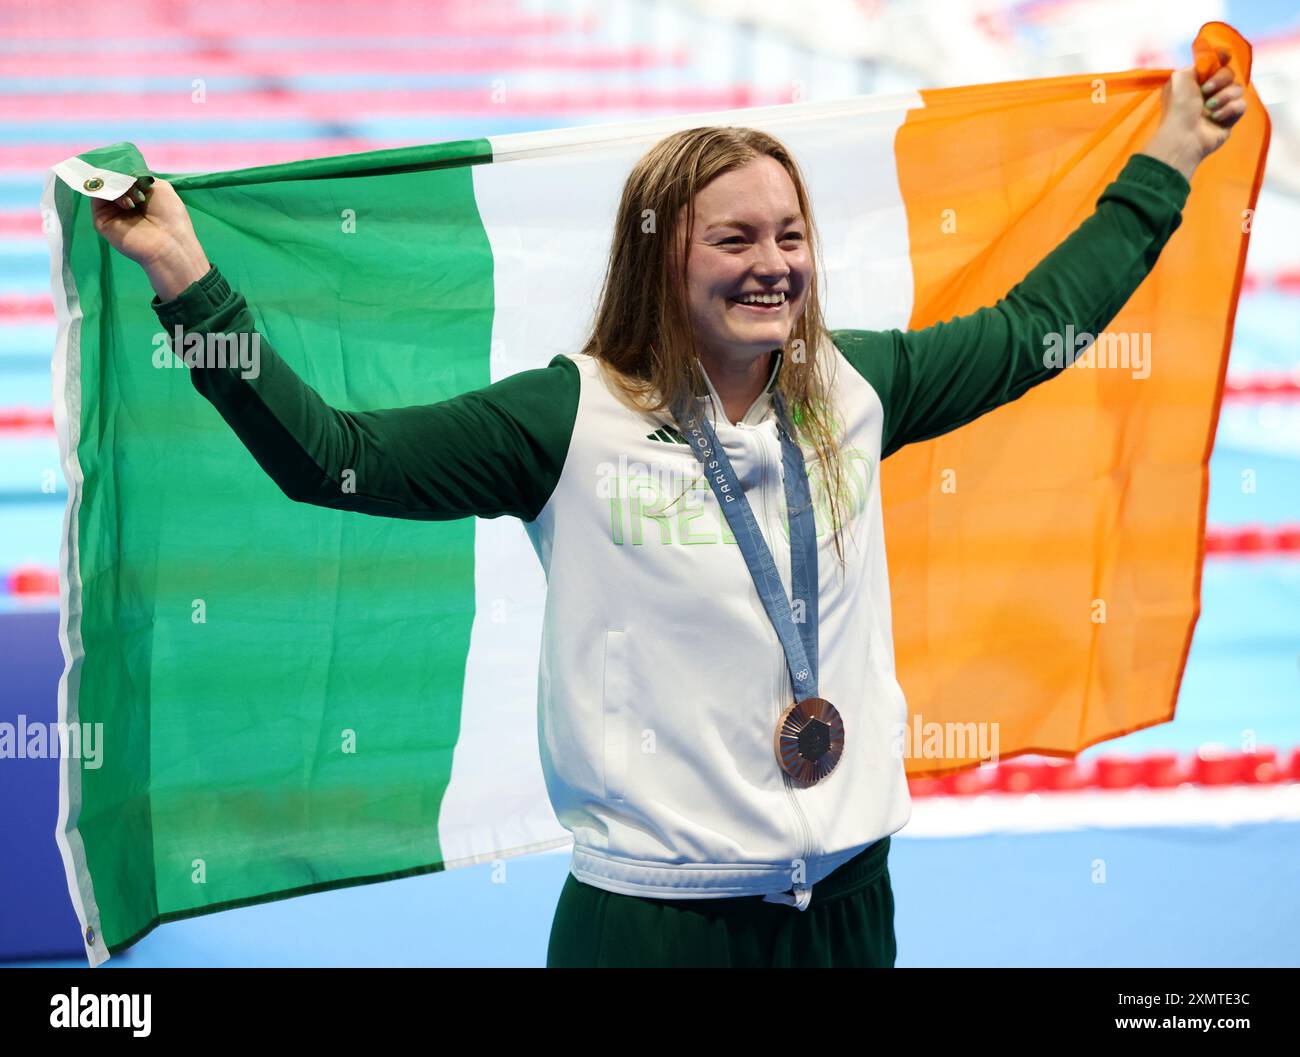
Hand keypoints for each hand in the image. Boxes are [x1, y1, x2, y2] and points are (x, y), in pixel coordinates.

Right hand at [90, 178, 210, 299]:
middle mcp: (120, 201)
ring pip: (102, 184)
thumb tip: (115, 169)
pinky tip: (127, 202)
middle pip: (109, 176)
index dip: (121, 166)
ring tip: (136, 198)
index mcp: (135, 194)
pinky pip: (96, 197)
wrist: (169, 243)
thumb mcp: (157, 185)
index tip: (128, 164)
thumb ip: (135, 174)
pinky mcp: (101, 220)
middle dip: (120, 174)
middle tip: (136, 185)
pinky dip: (110, 192)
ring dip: (118, 184)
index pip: (120, 172)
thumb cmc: (170, 216)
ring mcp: (109, 210)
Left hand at [1139, 51, 1247, 182]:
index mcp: (1197, 81)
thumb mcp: (1180, 78)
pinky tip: (1216, 118)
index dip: (1223, 58)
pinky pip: (1241, 104)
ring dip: (1223, 96)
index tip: (1224, 57)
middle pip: (1229, 73)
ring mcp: (1221, 104)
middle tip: (1205, 91)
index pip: (1217, 63)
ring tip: (1209, 109)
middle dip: (1220, 79)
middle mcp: (1210, 91)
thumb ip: (1197, 64)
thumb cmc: (1178, 108)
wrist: (1184, 136)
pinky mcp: (1231, 117)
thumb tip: (1212, 59)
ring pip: (1238, 88)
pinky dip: (1229, 109)